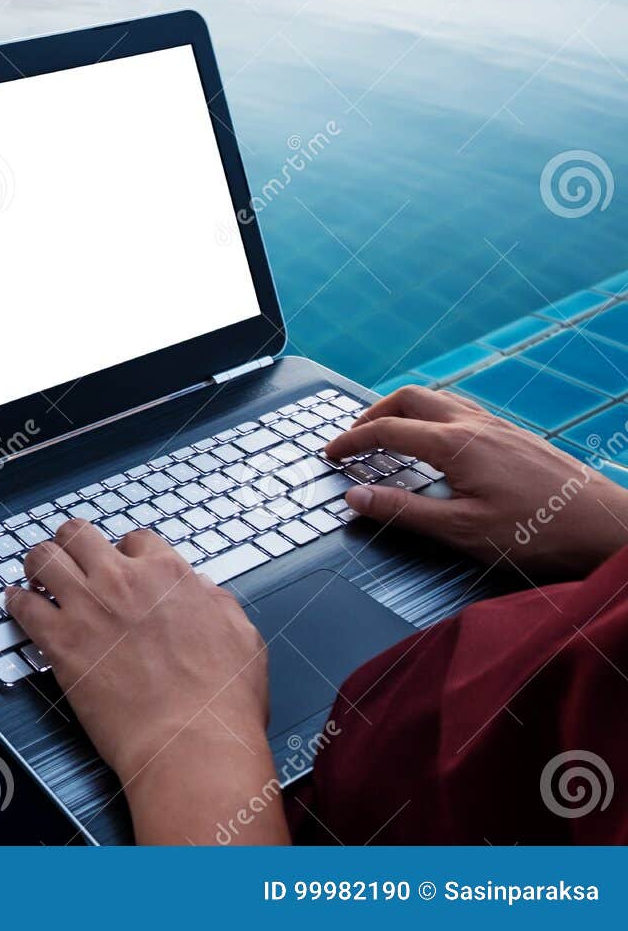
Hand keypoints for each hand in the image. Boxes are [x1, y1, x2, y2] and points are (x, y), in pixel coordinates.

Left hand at [4, 519, 268, 784]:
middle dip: (72, 543)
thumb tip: (201, 589)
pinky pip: (22, 605)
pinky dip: (16, 601)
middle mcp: (122, 581)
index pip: (134, 539)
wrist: (190, 744)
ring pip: (43, 557)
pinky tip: (17, 603)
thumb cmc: (221, 702)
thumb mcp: (242, 638)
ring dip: (38, 563)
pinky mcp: (60, 641)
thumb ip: (218, 604)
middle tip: (70, 560)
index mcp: (168, 575)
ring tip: (37, 575)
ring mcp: (86, 607)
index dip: (125, 553)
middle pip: (78, 534)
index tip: (120, 567)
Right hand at [324, 385, 627, 577]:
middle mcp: (475, 425)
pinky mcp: (516, 435)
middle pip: (409, 397)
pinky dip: (433, 415)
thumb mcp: (461, 530)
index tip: (331, 454)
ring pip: (438, 398)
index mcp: (455, 444)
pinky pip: (462, 408)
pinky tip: (437, 441)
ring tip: (388, 433)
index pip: (387, 429)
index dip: (351, 440)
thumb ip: (403, 511)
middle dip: (373, 412)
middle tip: (353, 438)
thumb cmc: (539, 533)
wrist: (604, 526)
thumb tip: (356, 497)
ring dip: (404, 409)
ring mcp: (499, 426)